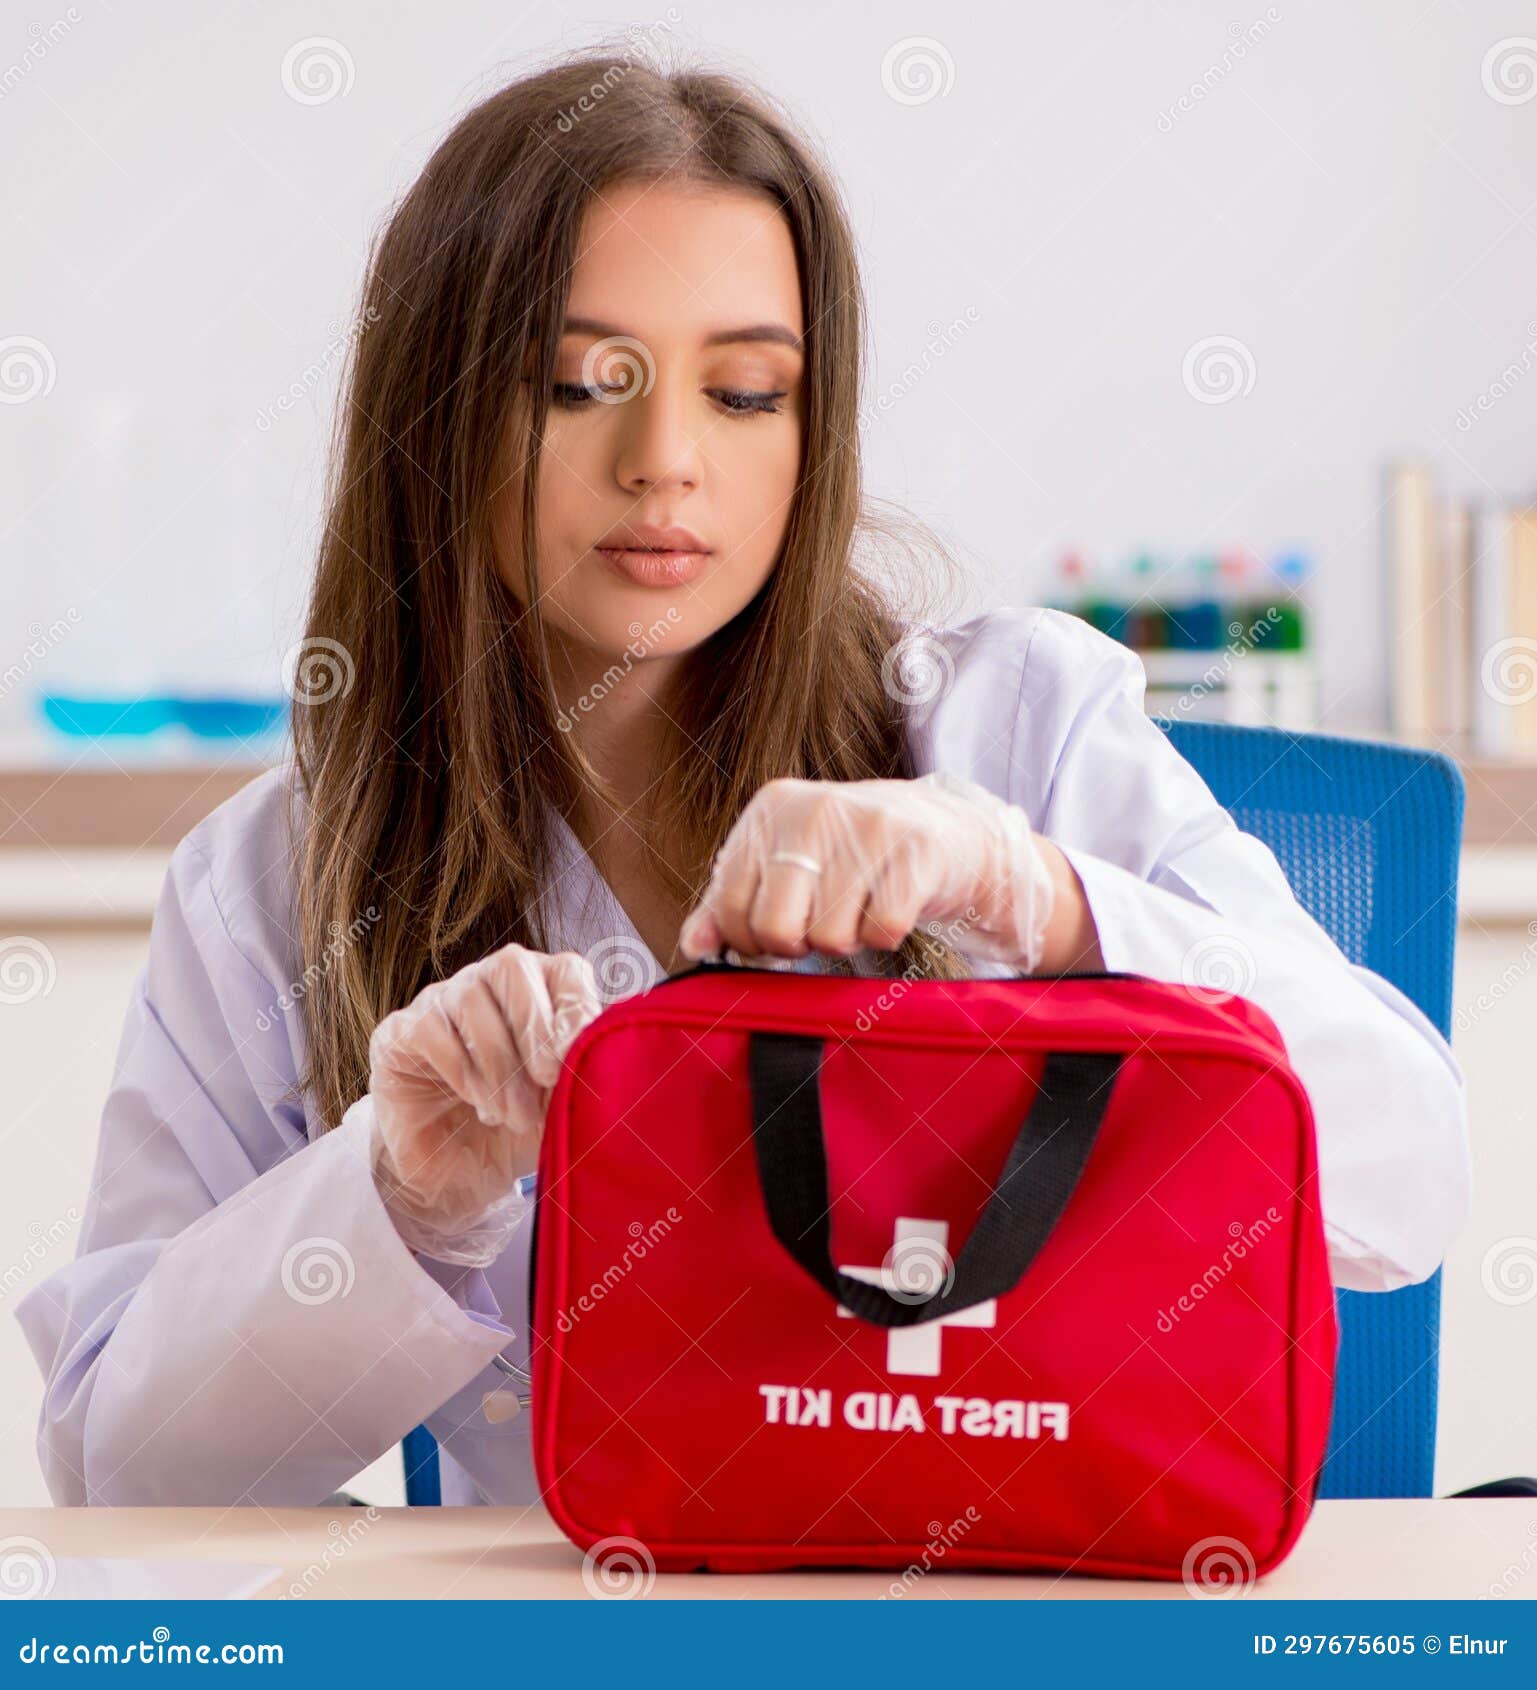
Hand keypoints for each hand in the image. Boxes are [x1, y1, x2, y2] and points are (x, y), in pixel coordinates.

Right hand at [366, 943, 602, 1263]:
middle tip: (547, 1078)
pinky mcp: (400, 1031)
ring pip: (470, 998)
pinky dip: (461, 1070)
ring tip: (513, 1114)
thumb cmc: (518, 1132)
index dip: (576, 1006)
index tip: (579, 1053)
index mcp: (542, 993)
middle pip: (513, 966)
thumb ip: (585, 1075)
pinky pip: (431, 1028)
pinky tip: (478, 1104)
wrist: (457, 1180)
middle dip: (535, 1026)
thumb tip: (619, 1059)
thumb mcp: (562, 1106)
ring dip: (499, 1062)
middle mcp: (490, 984)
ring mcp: (442, 1001)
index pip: (566, 969)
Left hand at [676, 772, 1062, 970]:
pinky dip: (886, 935)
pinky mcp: (917, 851)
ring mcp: (868, 826)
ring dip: (848, 939)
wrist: (947, 830)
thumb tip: (694, 945)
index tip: (779, 931)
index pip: (730, 906)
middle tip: (822, 924)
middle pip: (776, 928)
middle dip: (798, 945)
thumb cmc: (853, 856)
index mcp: (772, 808)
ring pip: (830, 936)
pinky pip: (882, 931)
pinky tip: (892, 904)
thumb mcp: (787, 865)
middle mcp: (815, 809)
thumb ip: (731, 903)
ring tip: (861, 906)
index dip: (750, 940)